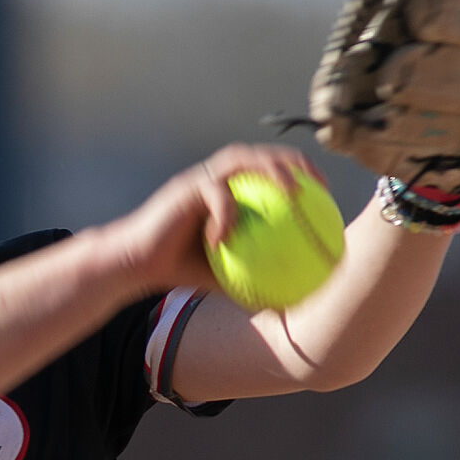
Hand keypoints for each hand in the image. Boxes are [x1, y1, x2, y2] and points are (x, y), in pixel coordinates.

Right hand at [106, 143, 321, 296]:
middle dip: (291, 161)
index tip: (322, 190)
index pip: (268, 171)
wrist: (136, 263)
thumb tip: (290, 304)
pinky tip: (226, 238)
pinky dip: (226, 214)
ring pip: (239, 161)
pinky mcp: (184, 189)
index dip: (299, 173)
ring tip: (290, 192)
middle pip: (259, 155)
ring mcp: (199, 180)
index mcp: (228, 192)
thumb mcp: (225, 278)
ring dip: (268, 171)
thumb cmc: (179, 269)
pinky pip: (214, 195)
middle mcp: (215, 179)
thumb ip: (256, 280)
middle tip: (315, 182)